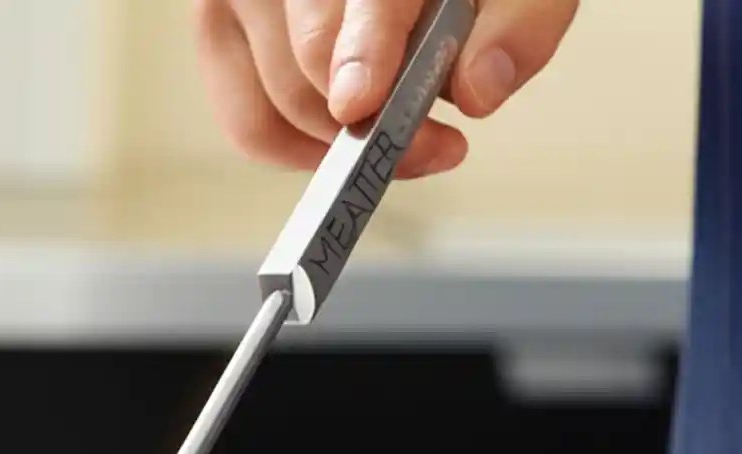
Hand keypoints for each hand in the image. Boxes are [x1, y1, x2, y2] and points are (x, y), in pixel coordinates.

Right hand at [191, 0, 578, 176]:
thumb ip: (520, 23)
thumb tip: (479, 90)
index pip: (363, 0)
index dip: (360, 51)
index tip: (359, 103)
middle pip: (307, 64)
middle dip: (371, 126)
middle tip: (440, 147)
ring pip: (274, 106)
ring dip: (343, 144)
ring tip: (403, 139)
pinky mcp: (221, 32)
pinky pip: (249, 123)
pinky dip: (301, 150)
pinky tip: (349, 139)